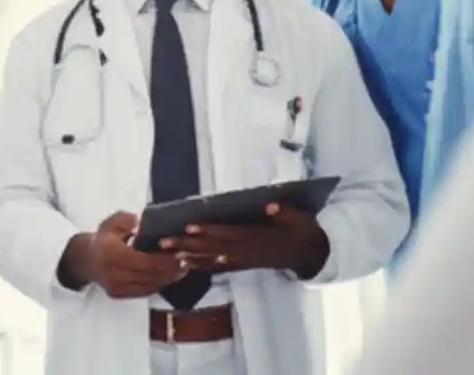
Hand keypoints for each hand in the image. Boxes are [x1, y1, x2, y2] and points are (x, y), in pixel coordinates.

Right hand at [61, 211, 188, 298]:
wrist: (85, 260)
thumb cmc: (104, 238)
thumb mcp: (113, 222)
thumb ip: (128, 220)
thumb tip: (142, 223)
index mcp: (111, 254)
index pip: (144, 262)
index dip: (164, 261)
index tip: (180, 255)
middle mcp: (113, 274)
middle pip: (149, 276)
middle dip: (170, 271)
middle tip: (186, 262)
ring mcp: (116, 287)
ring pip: (149, 286)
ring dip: (167, 279)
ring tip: (181, 269)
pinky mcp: (119, 295)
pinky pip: (144, 292)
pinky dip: (158, 284)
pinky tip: (168, 276)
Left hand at [161, 203, 329, 278]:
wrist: (310, 254)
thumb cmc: (303, 230)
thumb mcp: (301, 218)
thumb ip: (285, 212)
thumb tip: (271, 205)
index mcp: (259, 238)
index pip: (229, 233)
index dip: (209, 230)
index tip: (188, 225)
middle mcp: (247, 252)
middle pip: (213, 247)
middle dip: (188, 244)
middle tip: (163, 241)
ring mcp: (244, 261)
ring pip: (212, 259)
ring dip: (188, 255)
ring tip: (166, 252)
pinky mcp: (243, 265)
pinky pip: (218, 267)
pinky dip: (201, 265)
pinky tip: (185, 264)